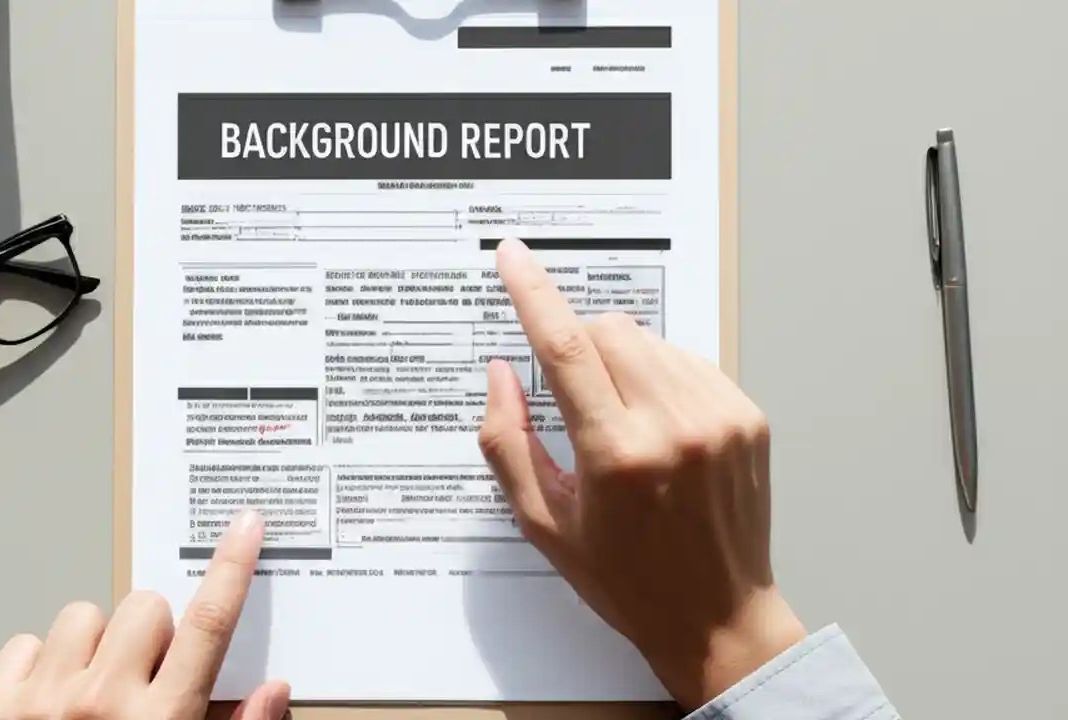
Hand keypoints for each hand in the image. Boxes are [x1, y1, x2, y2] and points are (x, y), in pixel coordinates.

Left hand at [0, 510, 288, 719]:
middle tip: (146, 677)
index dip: (232, 567)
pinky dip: (39, 662)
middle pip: (146, 607)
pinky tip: (51, 697)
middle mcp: (103, 703)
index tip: (245, 527)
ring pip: (84, 615)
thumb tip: (273, 690)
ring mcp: (44, 702)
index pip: (209, 625)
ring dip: (95, 642)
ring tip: (94, 688)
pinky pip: (25, 642)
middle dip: (153, 632)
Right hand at [480, 239, 806, 709]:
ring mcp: (718, 417)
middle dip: (577, 344)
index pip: (563, 347)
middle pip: (608, 330)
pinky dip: (661, 376)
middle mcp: (672, 426)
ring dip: (620, 361)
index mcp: (615, 454)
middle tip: (573, 395)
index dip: (532, 293)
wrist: (719, 618)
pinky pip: (688, 360)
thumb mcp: (544, 524)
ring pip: (649, 340)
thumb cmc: (626, 581)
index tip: (513, 257)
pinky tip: (658, 427)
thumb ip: (508, 442)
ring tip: (621, 423)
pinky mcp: (747, 417)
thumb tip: (501, 374)